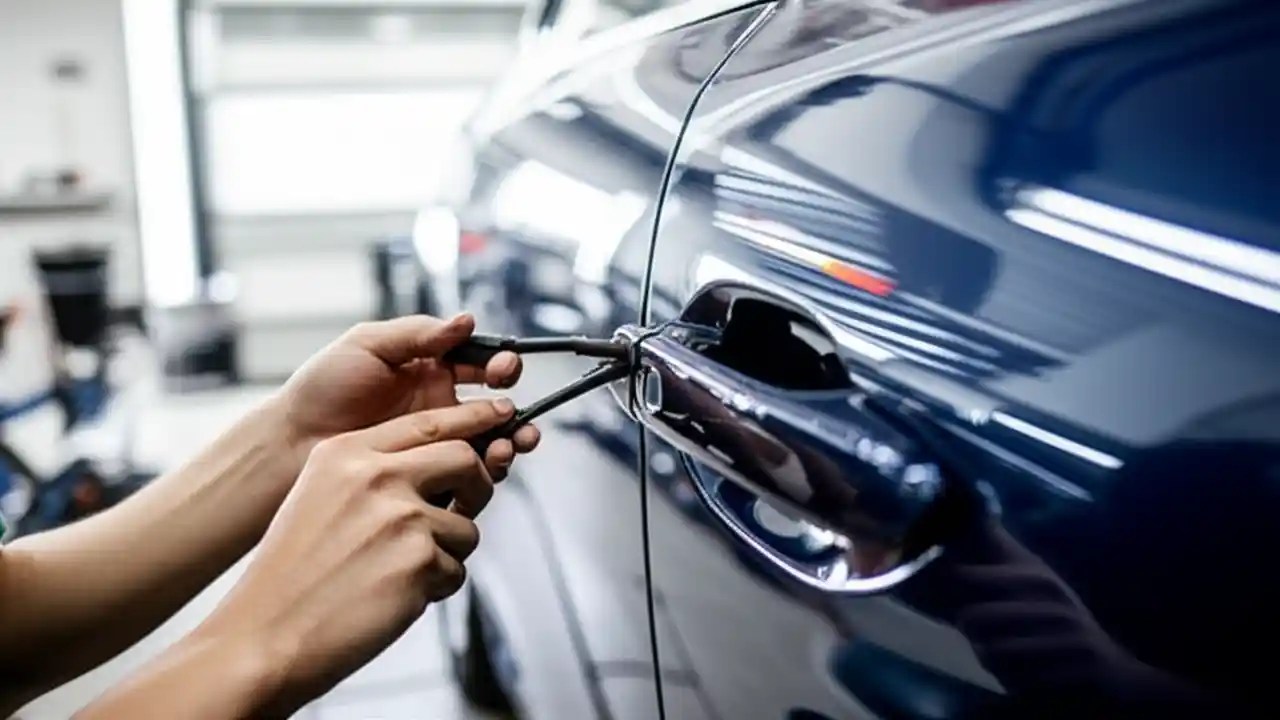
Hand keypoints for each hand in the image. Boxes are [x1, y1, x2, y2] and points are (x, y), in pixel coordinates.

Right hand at [194, 399, 513, 714]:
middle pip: (464, 459)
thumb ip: (377, 474)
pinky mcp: (418, 561)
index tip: (492, 437)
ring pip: (466, 525)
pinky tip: (391, 598)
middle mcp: (375, 476)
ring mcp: (400, 517)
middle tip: (464, 510)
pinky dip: (434, 589)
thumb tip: (449, 465)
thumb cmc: (294, 576)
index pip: (428, 423)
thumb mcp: (321, 496)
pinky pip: (455, 570)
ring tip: (398, 574)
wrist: (262, 637)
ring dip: (447, 554)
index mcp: (346, 453)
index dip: (469, 428)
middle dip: (477, 487)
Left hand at [275, 313, 540, 479]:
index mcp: (428, 366)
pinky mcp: (432, 472)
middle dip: (514, 405)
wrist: (293, 443)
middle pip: (495, 401)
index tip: (503, 367)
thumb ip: (418, 333)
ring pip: (490, 437)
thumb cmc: (322, 389)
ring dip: (511, 438)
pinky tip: (491, 461)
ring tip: (513, 442)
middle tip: (512, 412)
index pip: (479, 359)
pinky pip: (471, 470)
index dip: (499, 362)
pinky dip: (490, 467)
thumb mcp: (367, 345)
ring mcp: (437, 439)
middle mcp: (439, 402)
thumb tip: (466, 320)